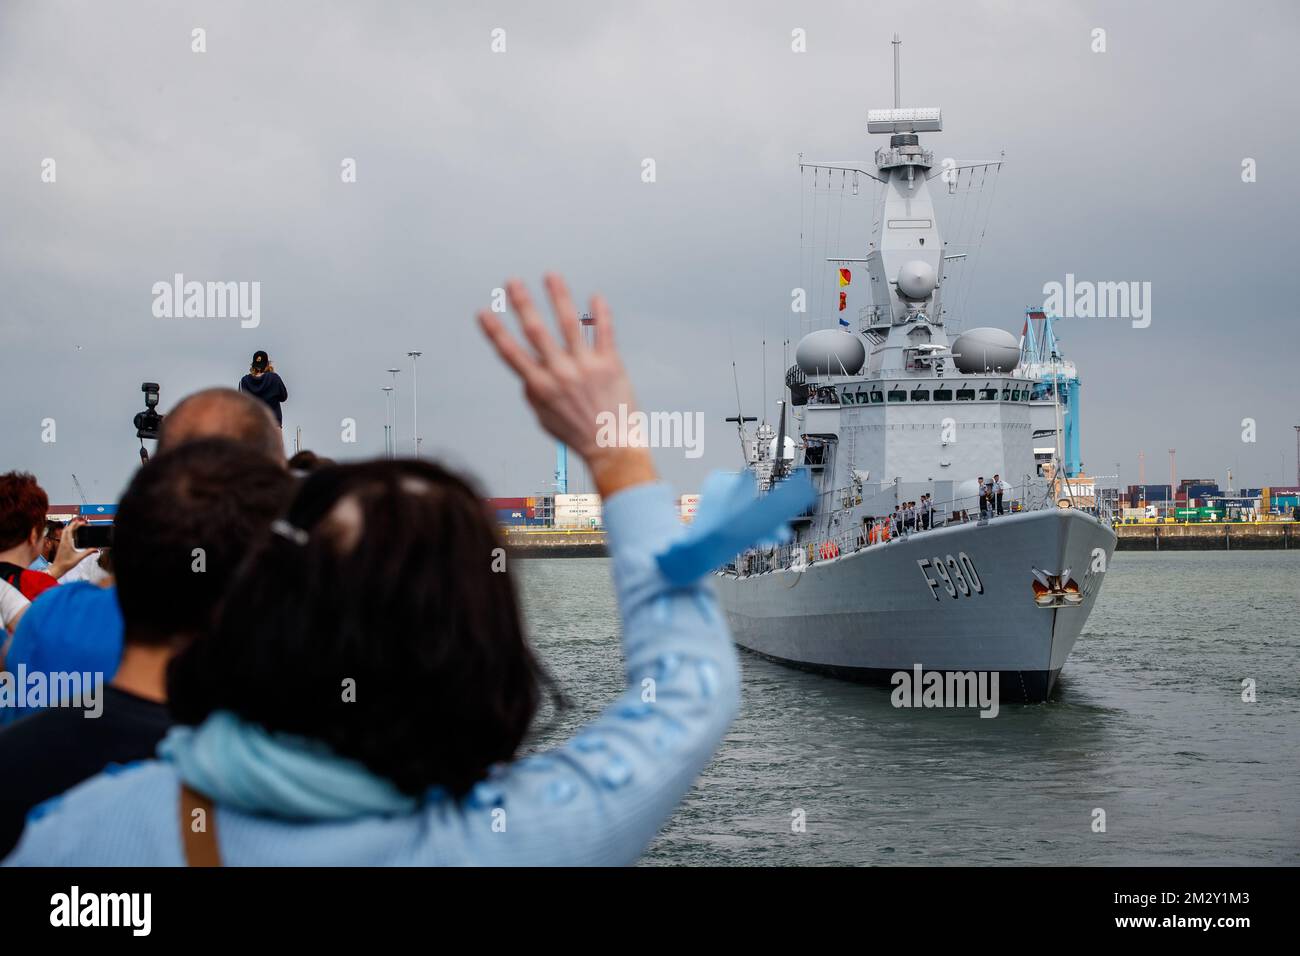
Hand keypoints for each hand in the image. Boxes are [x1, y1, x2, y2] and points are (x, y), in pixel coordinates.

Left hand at [48, 516, 96, 578]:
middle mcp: (63, 542)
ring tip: (78, 526)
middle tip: (81, 523)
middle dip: (74, 524)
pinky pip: (65, 535)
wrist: (57, 568)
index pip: (70, 530)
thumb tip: (96, 549)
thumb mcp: (79, 558)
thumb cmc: (66, 564)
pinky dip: (69, 532)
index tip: (82, 523)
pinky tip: (74, 534)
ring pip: (65, 532)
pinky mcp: (62, 545)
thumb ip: (88, 552)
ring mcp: (62, 543)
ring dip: (71, 527)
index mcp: (67, 543)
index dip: (76, 524)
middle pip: (66, 529)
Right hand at [478, 275, 655, 497]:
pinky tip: (595, 297)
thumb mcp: (543, 419)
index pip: (511, 353)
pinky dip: (600, 313)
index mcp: (540, 387)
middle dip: (522, 304)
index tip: (484, 312)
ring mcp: (586, 367)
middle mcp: (560, 374)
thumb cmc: (577, 434)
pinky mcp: (610, 365)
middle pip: (536, 332)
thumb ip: (532, 393)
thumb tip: (525, 372)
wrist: (612, 447)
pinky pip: (605, 332)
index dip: (495, 331)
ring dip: (558, 297)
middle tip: (512, 282)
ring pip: (569, 324)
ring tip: (551, 276)